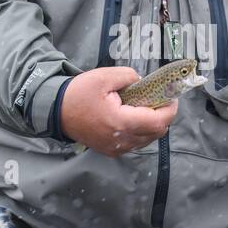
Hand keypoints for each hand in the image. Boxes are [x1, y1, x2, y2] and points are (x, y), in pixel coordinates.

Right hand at [60, 66, 178, 156]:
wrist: (55, 111)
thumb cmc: (78, 93)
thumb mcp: (104, 77)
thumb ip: (128, 77)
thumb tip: (142, 82)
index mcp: (121, 122)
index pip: (158, 122)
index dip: (170, 110)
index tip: (172, 97)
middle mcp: (121, 140)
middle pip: (157, 133)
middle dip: (163, 116)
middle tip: (161, 99)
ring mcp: (116, 148)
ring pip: (147, 140)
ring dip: (153, 125)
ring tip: (147, 107)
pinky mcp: (111, 150)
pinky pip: (136, 143)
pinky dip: (141, 131)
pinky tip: (134, 117)